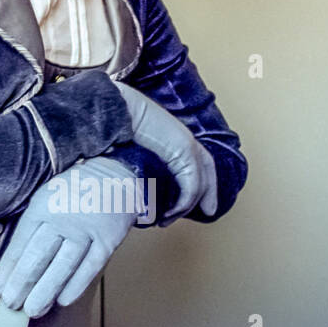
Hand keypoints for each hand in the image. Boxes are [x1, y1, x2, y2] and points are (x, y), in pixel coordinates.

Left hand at [0, 157, 137, 317]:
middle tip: (11, 304)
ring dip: (45, 291)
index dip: (8, 268)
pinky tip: (62, 300)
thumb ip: (32, 226)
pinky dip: (75, 285)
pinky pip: (89, 267)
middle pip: (38, 256)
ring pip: (62, 266)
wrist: (115, 175)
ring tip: (32, 310)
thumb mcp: (47, 197)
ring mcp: (86, 230)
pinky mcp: (107, 241)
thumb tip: (12, 263)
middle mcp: (63, 218)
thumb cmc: (74, 190)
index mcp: (42, 205)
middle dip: (22, 284)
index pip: (20, 242)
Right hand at [113, 80, 217, 223]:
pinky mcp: (184, 153)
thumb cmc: (119, 122)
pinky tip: (168, 212)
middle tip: (203, 212)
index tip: (201, 200)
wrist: (121, 107)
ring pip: (198, 184)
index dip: (204, 182)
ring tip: (167, 219)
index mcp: (176, 136)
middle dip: (208, 195)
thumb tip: (127, 176)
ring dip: (185, 207)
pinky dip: (182, 203)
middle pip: (207, 173)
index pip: (200, 162)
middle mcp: (187, 140)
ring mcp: (188, 145)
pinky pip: (190, 186)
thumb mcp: (131, 144)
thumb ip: (139, 161)